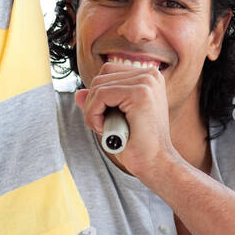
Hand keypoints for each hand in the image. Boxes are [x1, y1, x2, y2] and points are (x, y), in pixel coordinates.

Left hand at [75, 61, 175, 180]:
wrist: (155, 163)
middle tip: (103, 126)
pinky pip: (100, 95)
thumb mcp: (114, 118)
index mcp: (148, 76)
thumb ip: (98, 103)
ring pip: (98, 86)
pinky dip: (94, 114)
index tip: (106, 117)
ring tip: (106, 128)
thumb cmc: (137, 143)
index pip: (108, 72)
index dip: (98, 95)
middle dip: (93, 103)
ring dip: (92, 111)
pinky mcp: (140, 93)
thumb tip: (78, 93)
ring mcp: (146, 82)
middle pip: (101, 77)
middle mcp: (150, 74)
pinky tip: (105, 128)